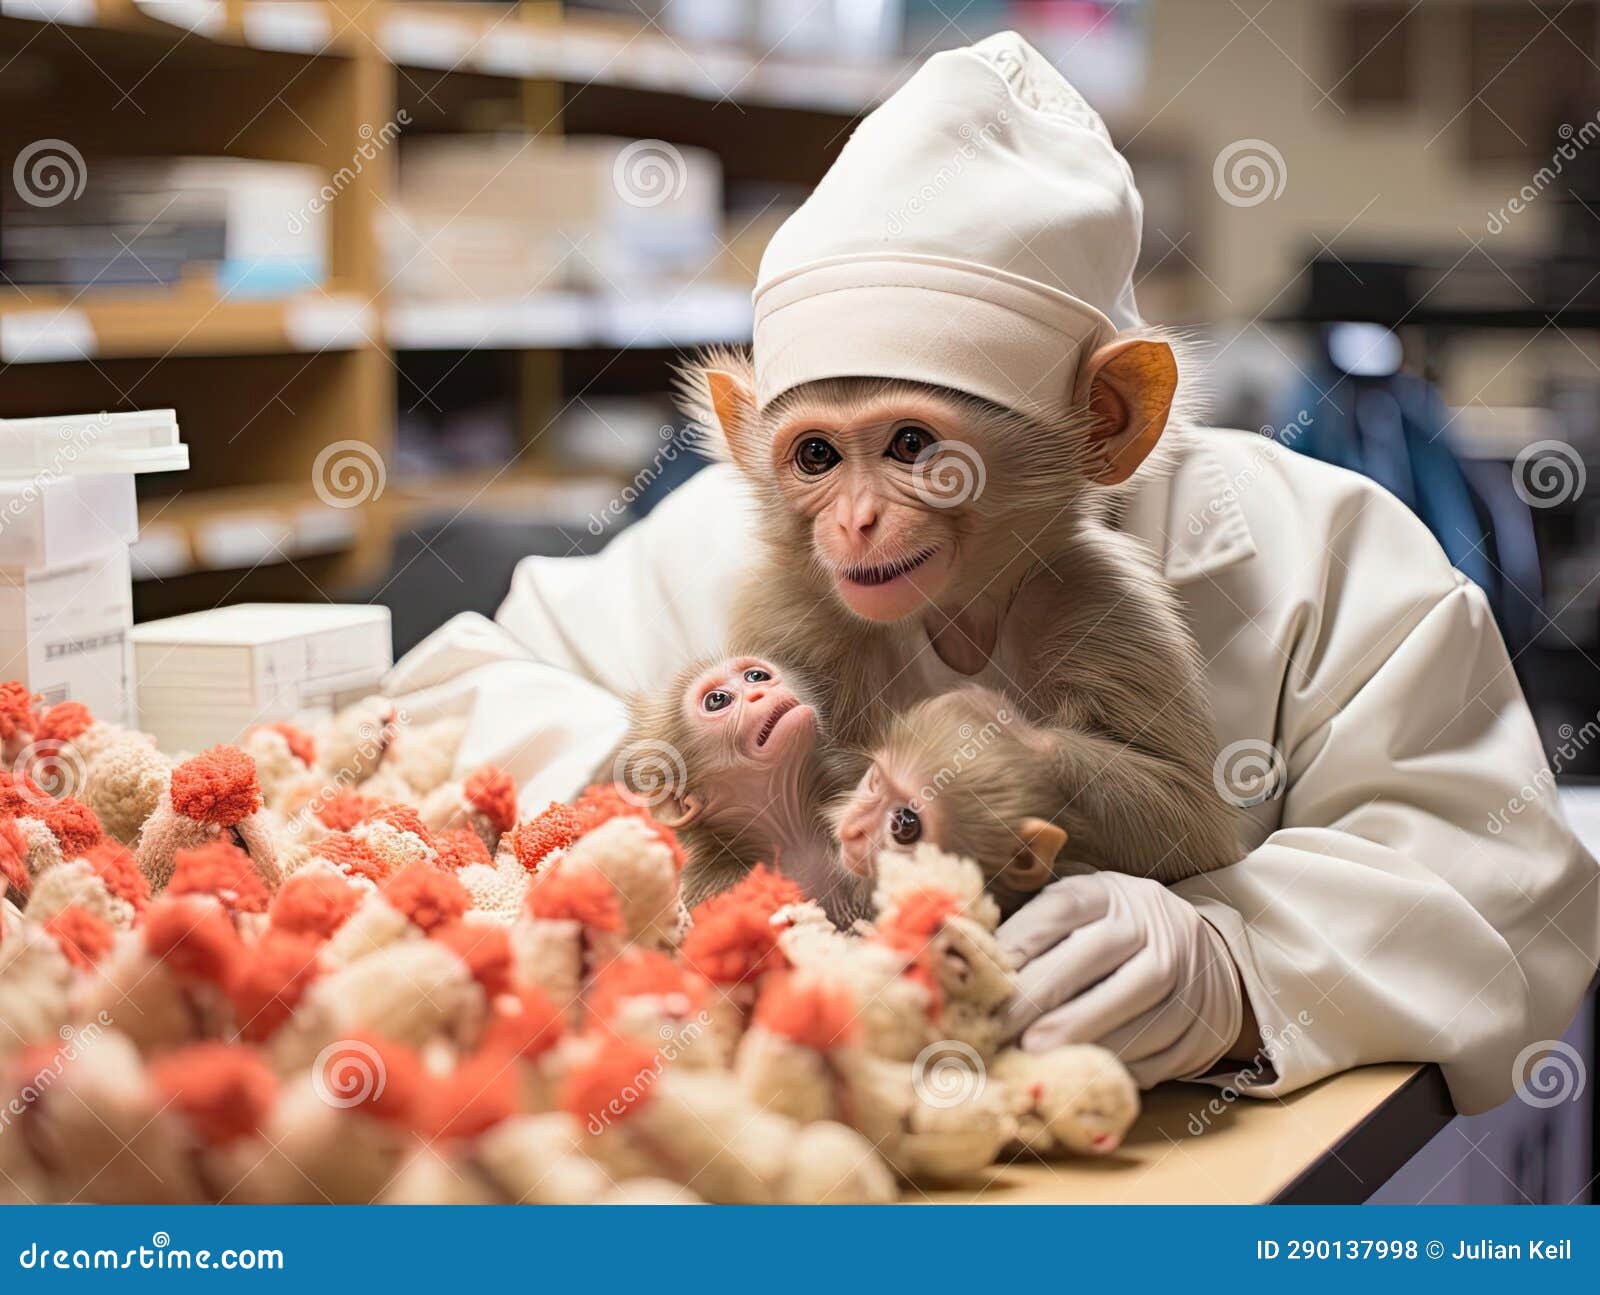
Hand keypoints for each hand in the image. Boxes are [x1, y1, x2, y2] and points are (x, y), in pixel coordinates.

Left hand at [997, 871, 1243, 1087]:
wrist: (1206, 961)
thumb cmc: (1114, 939)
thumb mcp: (1081, 917)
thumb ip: (1034, 934)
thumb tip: (970, 965)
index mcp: (1110, 892)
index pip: (1062, 909)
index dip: (1021, 941)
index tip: (983, 975)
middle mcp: (1152, 922)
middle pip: (1095, 953)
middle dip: (1041, 995)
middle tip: (999, 1028)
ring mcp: (1185, 967)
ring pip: (1133, 997)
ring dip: (1080, 1031)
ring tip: (1034, 1055)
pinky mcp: (1200, 1015)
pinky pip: (1159, 1038)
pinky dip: (1118, 1058)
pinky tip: (1081, 1071)